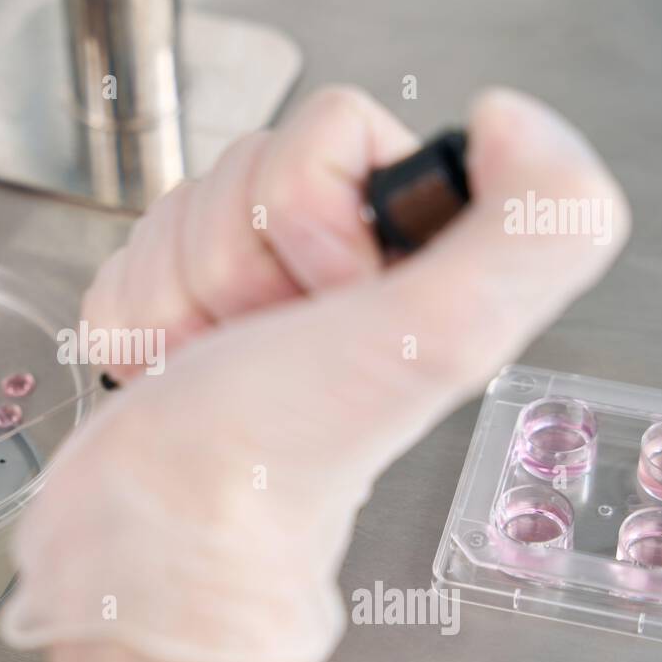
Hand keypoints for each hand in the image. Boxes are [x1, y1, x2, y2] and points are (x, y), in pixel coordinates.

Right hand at [1, 86, 629, 661]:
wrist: (154, 540)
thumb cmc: (276, 457)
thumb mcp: (438, 338)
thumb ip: (533, 226)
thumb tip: (515, 121)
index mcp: (410, 260)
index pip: (332, 125)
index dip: (305, 204)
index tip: (322, 297)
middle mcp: (336, 273)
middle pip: (243, 166)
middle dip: (232, 261)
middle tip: (262, 342)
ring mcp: (247, 295)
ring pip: (177, 210)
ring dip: (176, 296)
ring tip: (213, 365)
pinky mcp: (175, 317)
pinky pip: (127, 259)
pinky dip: (133, 322)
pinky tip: (170, 373)